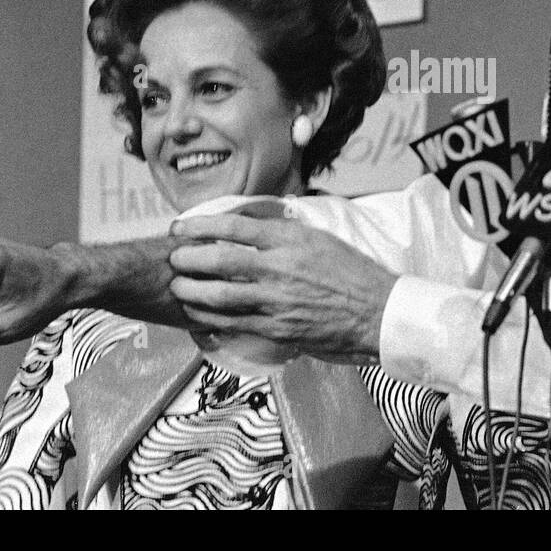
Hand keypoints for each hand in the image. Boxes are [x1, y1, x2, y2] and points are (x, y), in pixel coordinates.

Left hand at [168, 212, 399, 364]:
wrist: (376, 310)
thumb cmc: (352, 272)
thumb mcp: (319, 237)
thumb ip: (283, 230)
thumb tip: (251, 222)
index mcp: (289, 239)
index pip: (234, 226)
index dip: (200, 225)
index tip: (182, 226)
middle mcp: (279, 268)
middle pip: (219, 260)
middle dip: (188, 259)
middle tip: (173, 257)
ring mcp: (276, 300)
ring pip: (220, 295)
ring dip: (193, 291)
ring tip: (178, 286)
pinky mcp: (277, 328)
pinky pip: (235, 322)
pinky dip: (211, 318)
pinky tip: (198, 314)